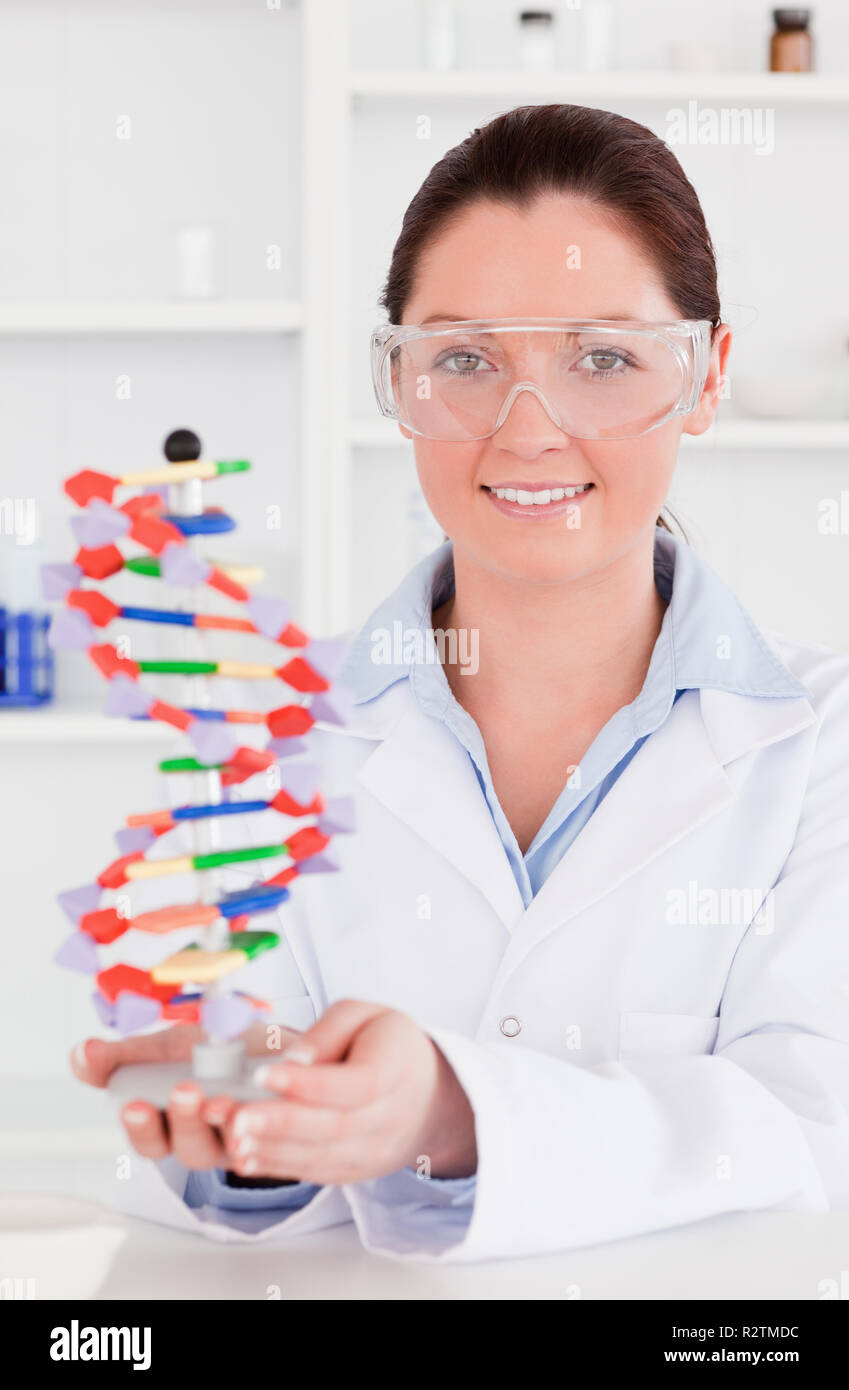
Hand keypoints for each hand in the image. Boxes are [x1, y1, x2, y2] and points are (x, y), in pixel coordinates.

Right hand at [70, 1021, 301, 1172]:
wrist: (287, 1047)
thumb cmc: (225, 1048)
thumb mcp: (173, 1044)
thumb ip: (128, 1054)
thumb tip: (79, 1054)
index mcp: (169, 1117)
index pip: (145, 1135)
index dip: (137, 1124)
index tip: (132, 1105)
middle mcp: (199, 1136)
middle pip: (180, 1148)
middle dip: (180, 1121)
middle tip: (184, 1091)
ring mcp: (234, 1140)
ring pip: (218, 1149)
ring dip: (217, 1124)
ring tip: (219, 1100)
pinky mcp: (268, 1139)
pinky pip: (260, 1144)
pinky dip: (254, 1125)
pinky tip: (252, 1106)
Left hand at [214, 1000, 477, 1185]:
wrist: (427, 1095)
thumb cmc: (389, 1045)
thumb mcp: (365, 1015)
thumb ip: (329, 1030)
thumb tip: (293, 1058)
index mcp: (396, 1070)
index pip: (355, 1083)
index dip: (308, 1083)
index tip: (263, 1073)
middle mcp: (389, 1118)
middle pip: (333, 1126)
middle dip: (279, 1123)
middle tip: (235, 1116)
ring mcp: (373, 1152)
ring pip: (320, 1155)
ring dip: (271, 1150)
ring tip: (232, 1136)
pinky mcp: (354, 1171)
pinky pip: (314, 1172)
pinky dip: (277, 1166)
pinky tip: (246, 1155)